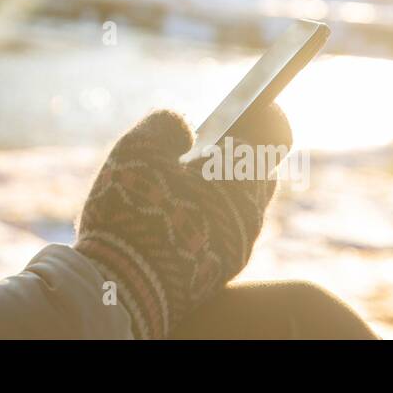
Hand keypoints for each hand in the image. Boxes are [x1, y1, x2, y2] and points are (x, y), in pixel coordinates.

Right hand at [73, 103, 290, 338]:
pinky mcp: (216, 274)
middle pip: (256, 172)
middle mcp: (249, 216)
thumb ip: (165, 125)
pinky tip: (173, 210)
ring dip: (218, 187)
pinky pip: (222, 232)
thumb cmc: (133, 210)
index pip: (273, 135)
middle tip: (205, 138)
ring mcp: (235, 249)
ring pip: (238, 205)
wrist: (119, 289)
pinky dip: (207, 215)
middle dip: (235, 153)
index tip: (250, 103)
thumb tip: (182, 126)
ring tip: (181, 174)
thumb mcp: (138, 150)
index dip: (263, 114)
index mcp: (241, 178)